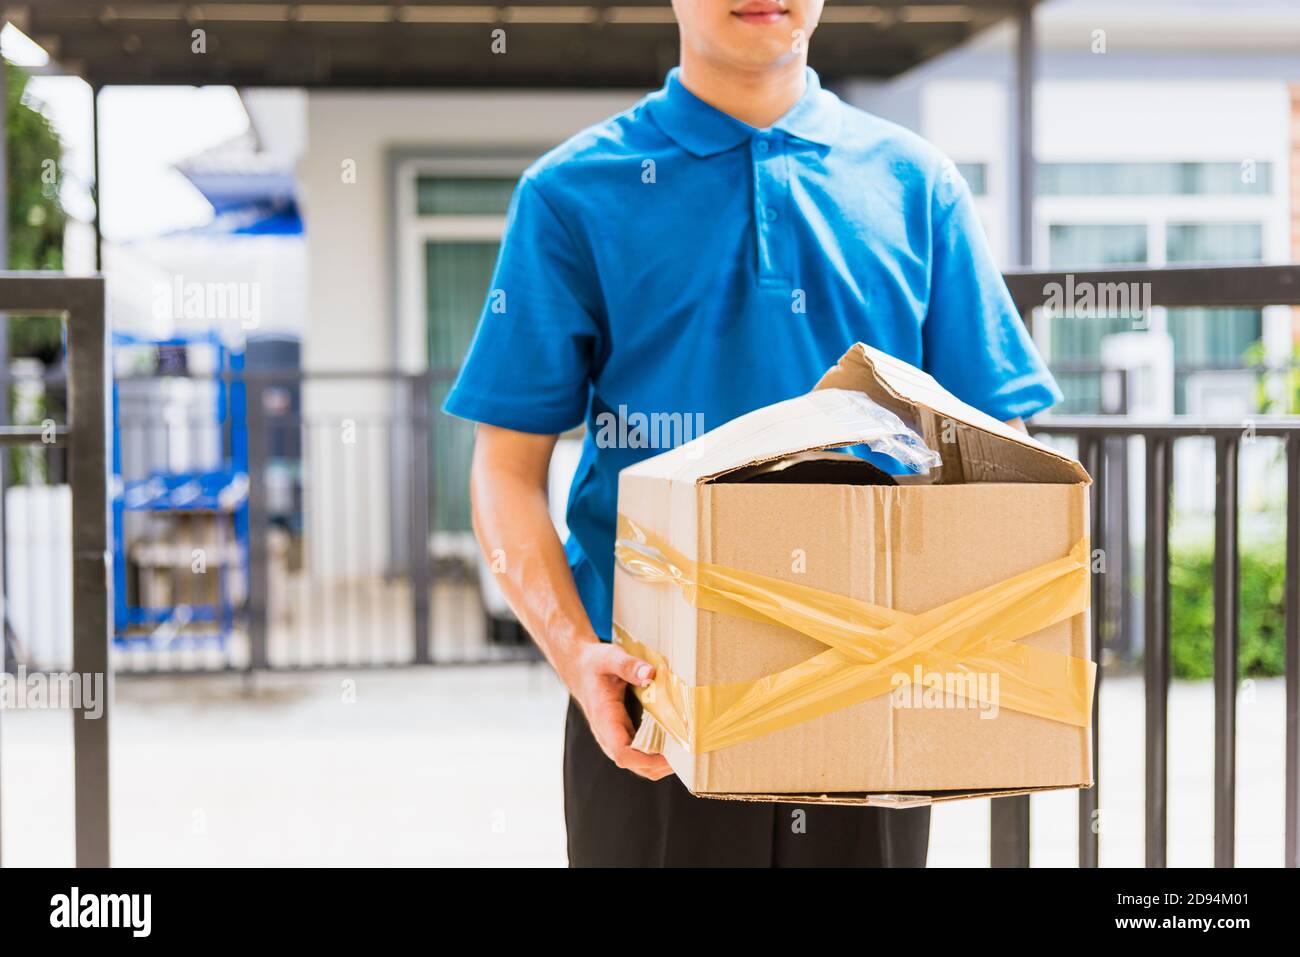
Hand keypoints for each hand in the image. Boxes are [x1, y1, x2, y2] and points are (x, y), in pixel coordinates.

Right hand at [561, 641, 673, 780]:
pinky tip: (675, 742)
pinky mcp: (622, 735)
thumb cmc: (594, 664)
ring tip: (685, 749)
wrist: (580, 669)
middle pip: (634, 764)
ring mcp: (615, 738)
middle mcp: (608, 735)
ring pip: (638, 764)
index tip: (670, 755)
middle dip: (660, 765)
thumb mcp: (610, 658)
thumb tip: (651, 674)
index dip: (647, 759)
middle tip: (688, 752)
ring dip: (661, 763)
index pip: (622, 753)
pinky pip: (640, 754)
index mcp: (605, 719)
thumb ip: (629, 665)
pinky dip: (657, 754)